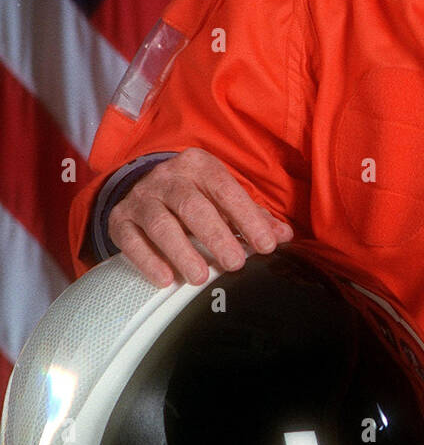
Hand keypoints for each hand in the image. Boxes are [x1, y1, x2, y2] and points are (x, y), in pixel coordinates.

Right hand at [106, 147, 292, 287]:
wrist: (144, 186)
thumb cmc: (194, 194)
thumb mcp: (223, 197)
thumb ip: (252, 216)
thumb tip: (282, 235)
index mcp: (199, 165)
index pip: (226, 190)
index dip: (247, 218)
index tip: (266, 245)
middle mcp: (168, 177)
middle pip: (192, 206)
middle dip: (216, 236)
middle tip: (235, 264)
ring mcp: (141, 197)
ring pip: (160, 224)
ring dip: (182, 252)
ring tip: (200, 277)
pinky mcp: (119, 219)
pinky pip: (130, 240)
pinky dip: (148, 261)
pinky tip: (165, 279)